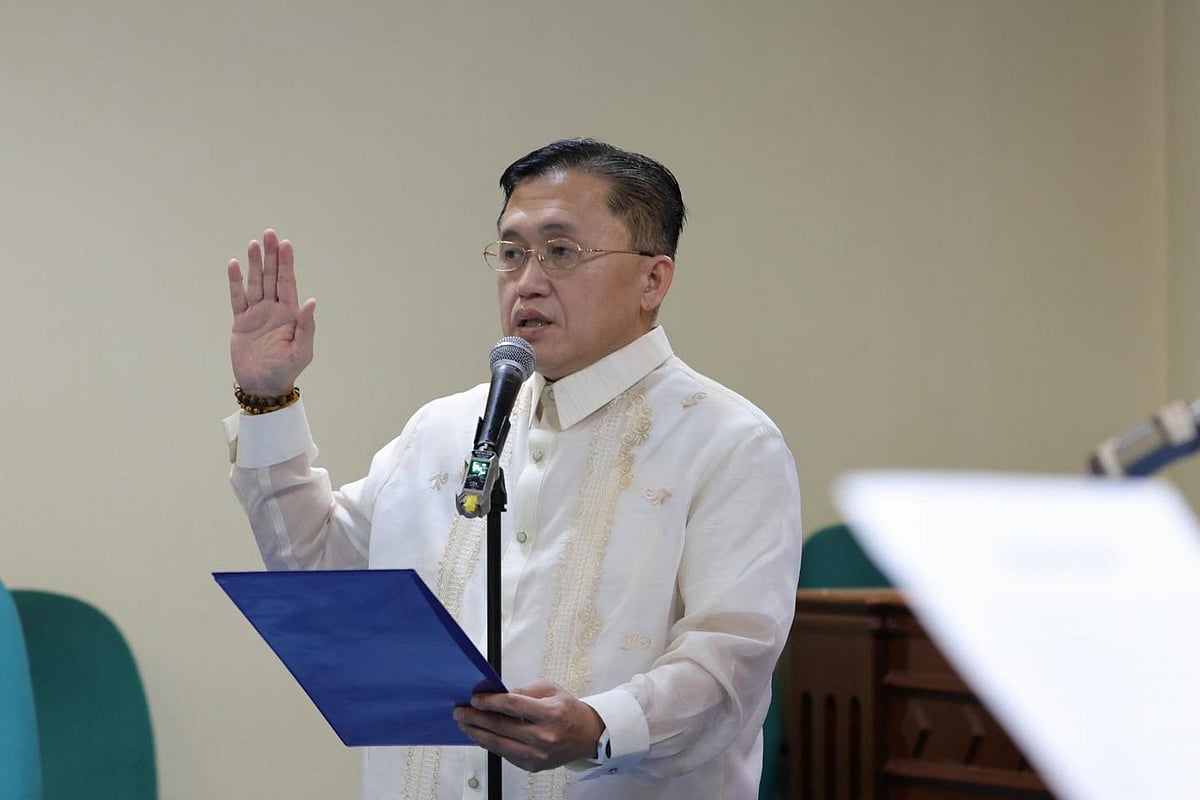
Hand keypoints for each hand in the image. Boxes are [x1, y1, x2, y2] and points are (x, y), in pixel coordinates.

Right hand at [227, 229, 316, 395]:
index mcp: (290, 315)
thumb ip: (306, 326)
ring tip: (254, 244)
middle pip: (271, 277)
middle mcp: (273, 310)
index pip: (287, 283)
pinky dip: (235, 282)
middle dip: (271, 256)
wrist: (263, 386)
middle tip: (270, 233)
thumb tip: (312, 302)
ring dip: (254, 264)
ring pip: (254, 284)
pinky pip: (237, 298)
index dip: (286, 264)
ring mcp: (257, 315)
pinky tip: (235, 265)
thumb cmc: (286, 370)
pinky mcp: (241, 323)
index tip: (286, 244)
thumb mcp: (302, 351)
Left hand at [453, 680, 604, 772]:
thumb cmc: (568, 710)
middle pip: (502, 727)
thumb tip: (497, 693)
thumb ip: (523, 691)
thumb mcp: (550, 690)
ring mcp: (539, 755)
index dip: (491, 702)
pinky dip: (491, 745)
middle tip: (461, 712)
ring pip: (500, 745)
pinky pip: (506, 755)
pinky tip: (481, 736)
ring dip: (478, 734)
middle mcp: (545, 736)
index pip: (513, 706)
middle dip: (477, 718)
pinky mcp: (533, 766)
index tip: (476, 699)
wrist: (588, 735)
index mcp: (550, 713)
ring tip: (465, 725)